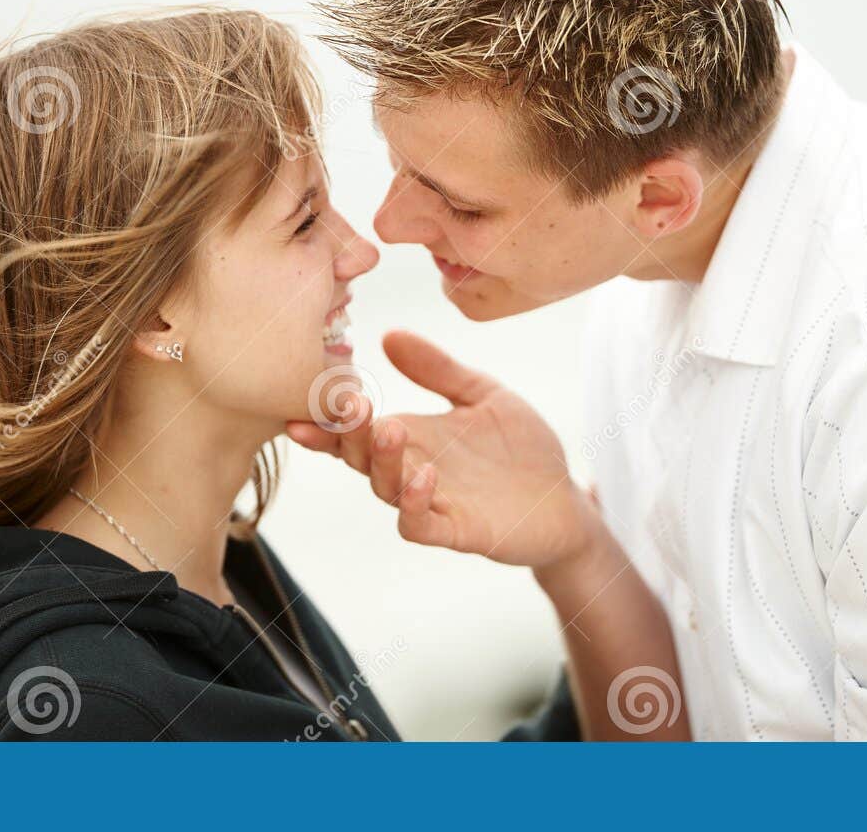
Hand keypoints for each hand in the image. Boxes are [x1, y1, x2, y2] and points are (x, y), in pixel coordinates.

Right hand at [286, 330, 604, 572]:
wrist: (564, 499)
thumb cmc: (519, 450)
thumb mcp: (481, 394)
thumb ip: (438, 369)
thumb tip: (389, 334)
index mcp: (413, 437)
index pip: (356, 430)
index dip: (325, 420)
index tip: (301, 403)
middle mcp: (412, 470)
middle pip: (360, 457)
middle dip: (348, 432)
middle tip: (353, 403)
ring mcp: (433, 503)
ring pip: (385, 489)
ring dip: (381, 461)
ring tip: (389, 428)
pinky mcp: (459, 531)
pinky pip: (421, 526)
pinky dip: (414, 505)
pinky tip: (426, 476)